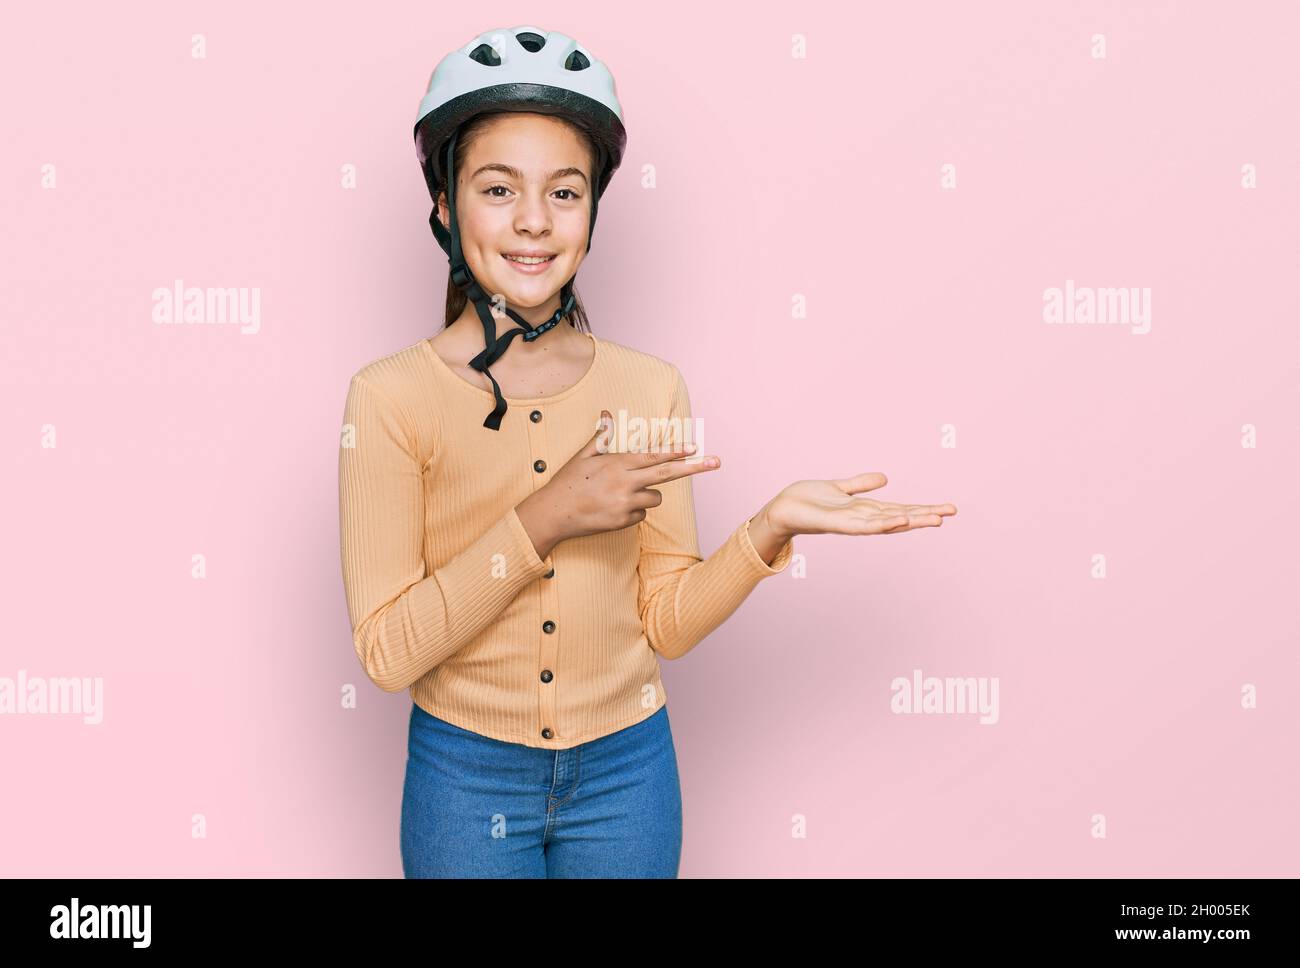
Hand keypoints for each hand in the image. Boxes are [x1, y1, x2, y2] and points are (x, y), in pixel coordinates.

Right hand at [515, 409, 721, 558]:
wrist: (553, 514)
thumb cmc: (568, 482)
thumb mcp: (583, 456)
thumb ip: (602, 437)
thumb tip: (608, 414)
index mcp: (617, 464)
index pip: (653, 456)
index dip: (675, 451)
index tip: (695, 447)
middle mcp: (625, 483)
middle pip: (666, 475)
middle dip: (693, 467)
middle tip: (716, 462)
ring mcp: (625, 505)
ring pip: (655, 498)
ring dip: (647, 494)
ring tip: (621, 494)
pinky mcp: (623, 522)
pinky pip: (641, 515)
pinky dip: (633, 512)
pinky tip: (613, 508)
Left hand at [761, 473, 956, 539]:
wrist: (782, 509)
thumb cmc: (808, 500)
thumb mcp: (840, 487)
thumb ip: (861, 484)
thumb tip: (885, 478)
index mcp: (866, 510)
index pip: (901, 509)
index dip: (923, 509)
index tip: (947, 508)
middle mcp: (863, 519)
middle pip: (901, 517)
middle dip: (926, 515)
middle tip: (952, 513)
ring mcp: (852, 523)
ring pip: (888, 522)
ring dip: (911, 520)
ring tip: (935, 519)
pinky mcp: (837, 524)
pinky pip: (863, 525)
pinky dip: (882, 524)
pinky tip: (898, 520)